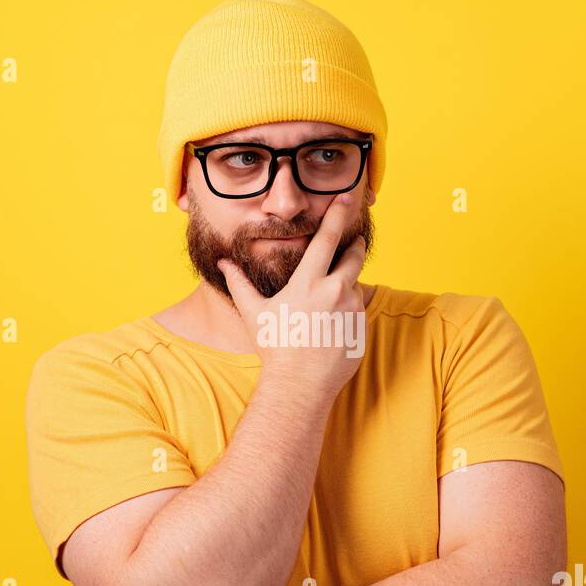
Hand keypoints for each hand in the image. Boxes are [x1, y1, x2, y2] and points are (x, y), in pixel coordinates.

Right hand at [217, 189, 367, 406]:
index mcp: (309, 282)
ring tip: (326, 306)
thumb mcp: (254, 313)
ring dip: (346, 287)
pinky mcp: (362, 328)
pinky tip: (331, 327)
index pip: (328, 238)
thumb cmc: (275, 348)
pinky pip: (359, 311)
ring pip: (356, 286)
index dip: (337, 215)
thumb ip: (240, 284)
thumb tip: (223, 263)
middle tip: (353, 243)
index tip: (345, 199)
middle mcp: (335, 291)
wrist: (299, 386)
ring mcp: (352, 310)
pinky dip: (349, 312)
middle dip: (355, 246)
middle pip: (354, 256)